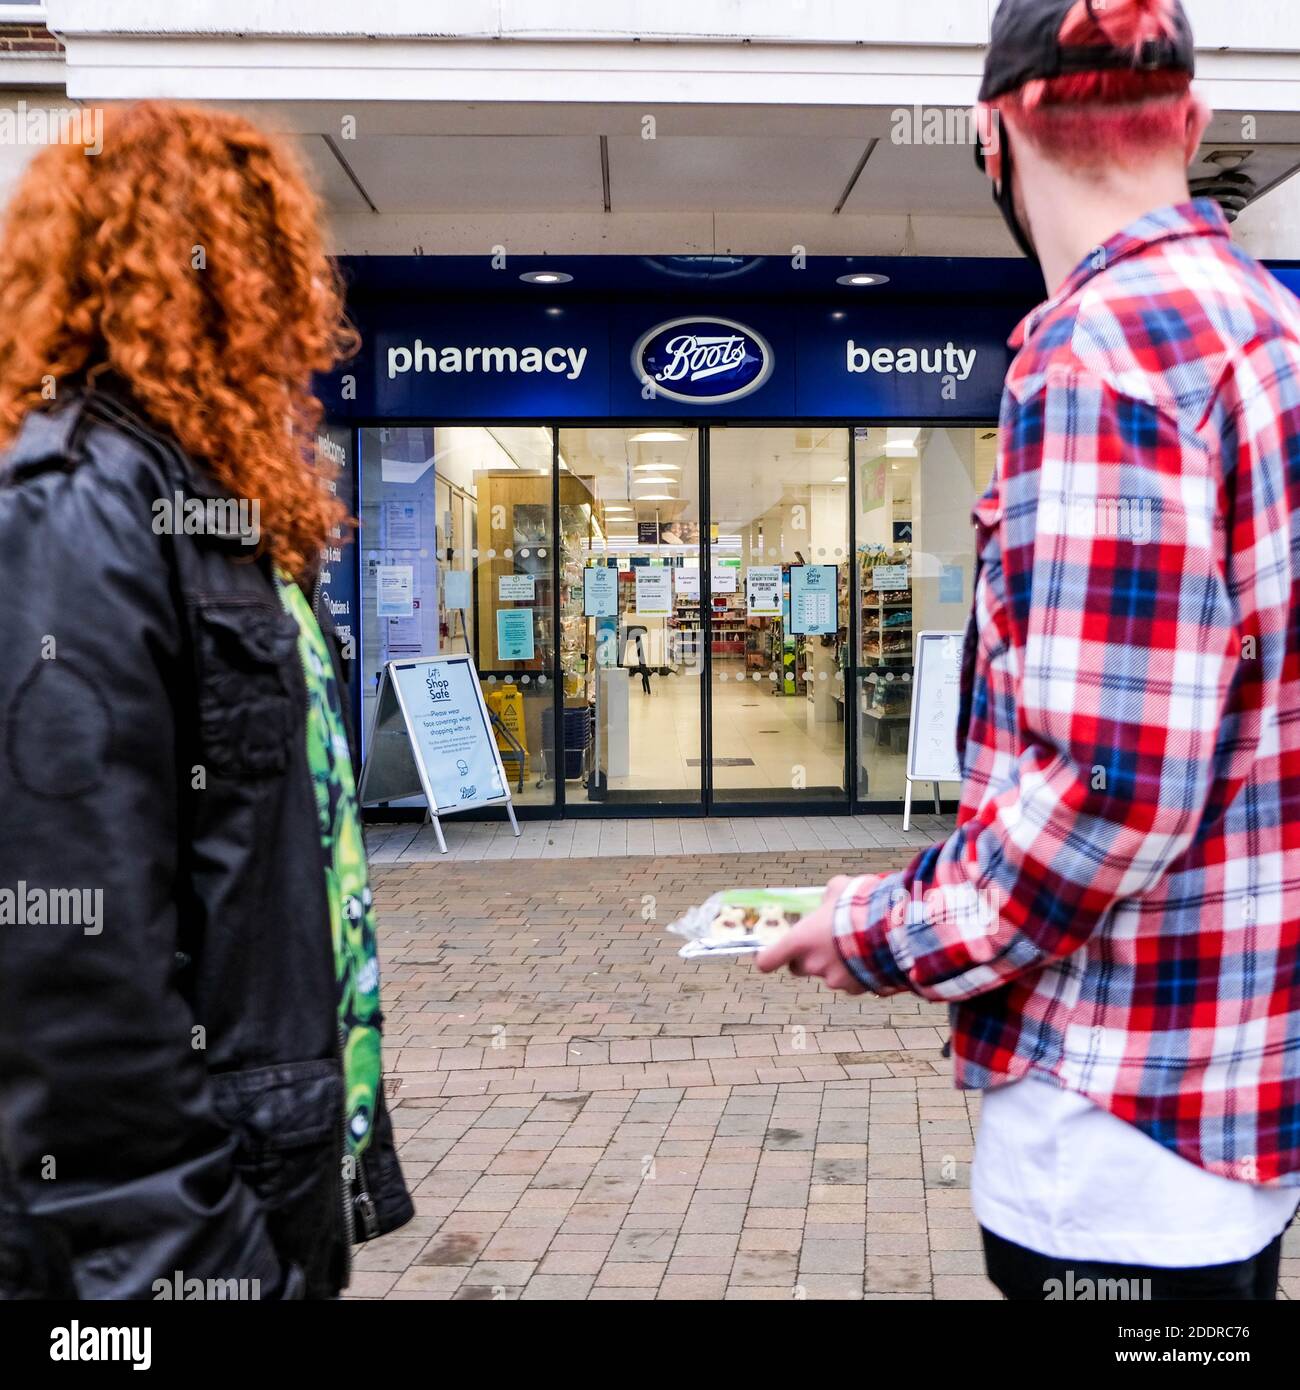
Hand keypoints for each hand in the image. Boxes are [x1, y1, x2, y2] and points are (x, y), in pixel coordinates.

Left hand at [754, 875, 870, 993]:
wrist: (894, 931)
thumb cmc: (859, 907)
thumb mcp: (839, 889)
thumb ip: (827, 897)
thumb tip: (829, 899)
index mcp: (800, 942)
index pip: (767, 961)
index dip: (768, 957)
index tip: (770, 953)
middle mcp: (813, 965)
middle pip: (799, 968)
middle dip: (808, 958)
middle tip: (824, 942)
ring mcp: (835, 980)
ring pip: (829, 975)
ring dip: (838, 964)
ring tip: (858, 944)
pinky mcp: (856, 989)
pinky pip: (851, 982)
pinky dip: (858, 973)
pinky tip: (872, 956)